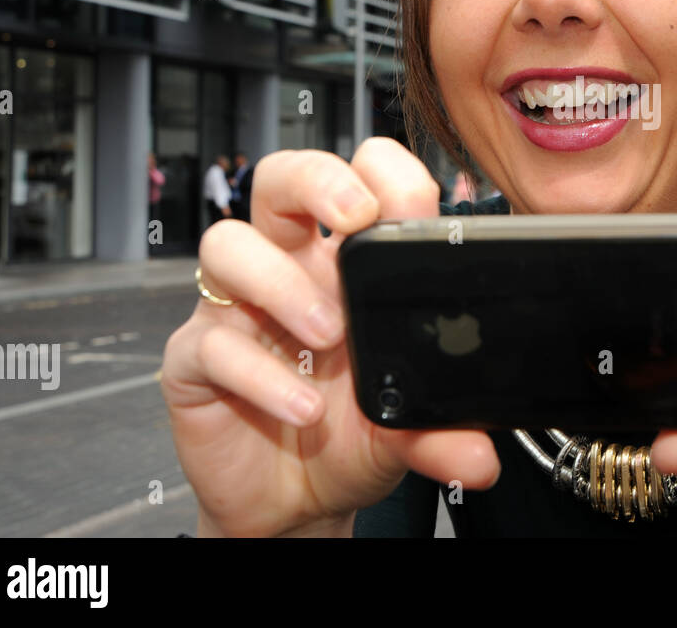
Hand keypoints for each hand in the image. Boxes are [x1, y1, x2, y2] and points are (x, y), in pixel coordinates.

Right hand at [162, 138, 499, 536]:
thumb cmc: (348, 439)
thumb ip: (441, 434)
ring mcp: (237, 311)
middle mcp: (288, 271)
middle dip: (316, 179)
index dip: (381, 173)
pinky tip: (301, 406)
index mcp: (344, 265)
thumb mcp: (406, 432)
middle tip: (356, 217)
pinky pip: (211, 344)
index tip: (412, 204)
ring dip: (281, 282)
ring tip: (328, 334)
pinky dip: (260, 374)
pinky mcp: (195, 362)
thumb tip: (482, 457)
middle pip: (280, 180)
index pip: (358, 182)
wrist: (296, 504)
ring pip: (228, 245)